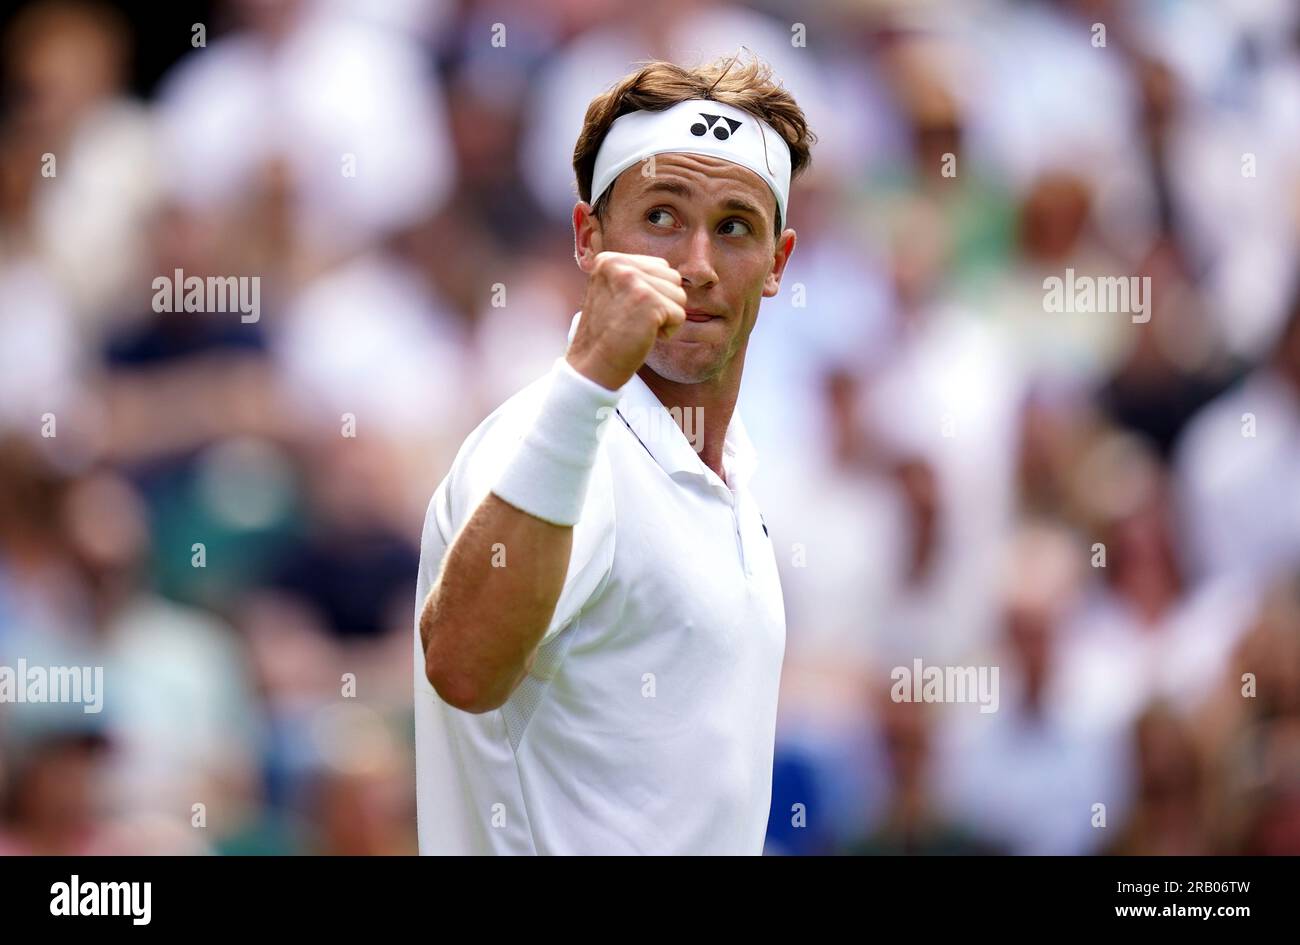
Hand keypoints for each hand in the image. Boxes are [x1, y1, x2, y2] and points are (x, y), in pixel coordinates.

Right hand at [567, 252, 686, 389]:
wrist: (592, 365)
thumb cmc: (608, 335)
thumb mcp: (614, 293)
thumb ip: (636, 276)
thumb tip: (673, 274)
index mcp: (609, 259)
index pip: (659, 266)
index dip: (653, 294)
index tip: (629, 311)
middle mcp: (619, 264)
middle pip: (673, 278)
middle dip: (663, 304)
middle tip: (635, 321)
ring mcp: (632, 280)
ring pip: (679, 295)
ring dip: (666, 318)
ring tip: (639, 327)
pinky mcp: (648, 300)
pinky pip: (680, 315)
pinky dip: (668, 331)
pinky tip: (645, 335)